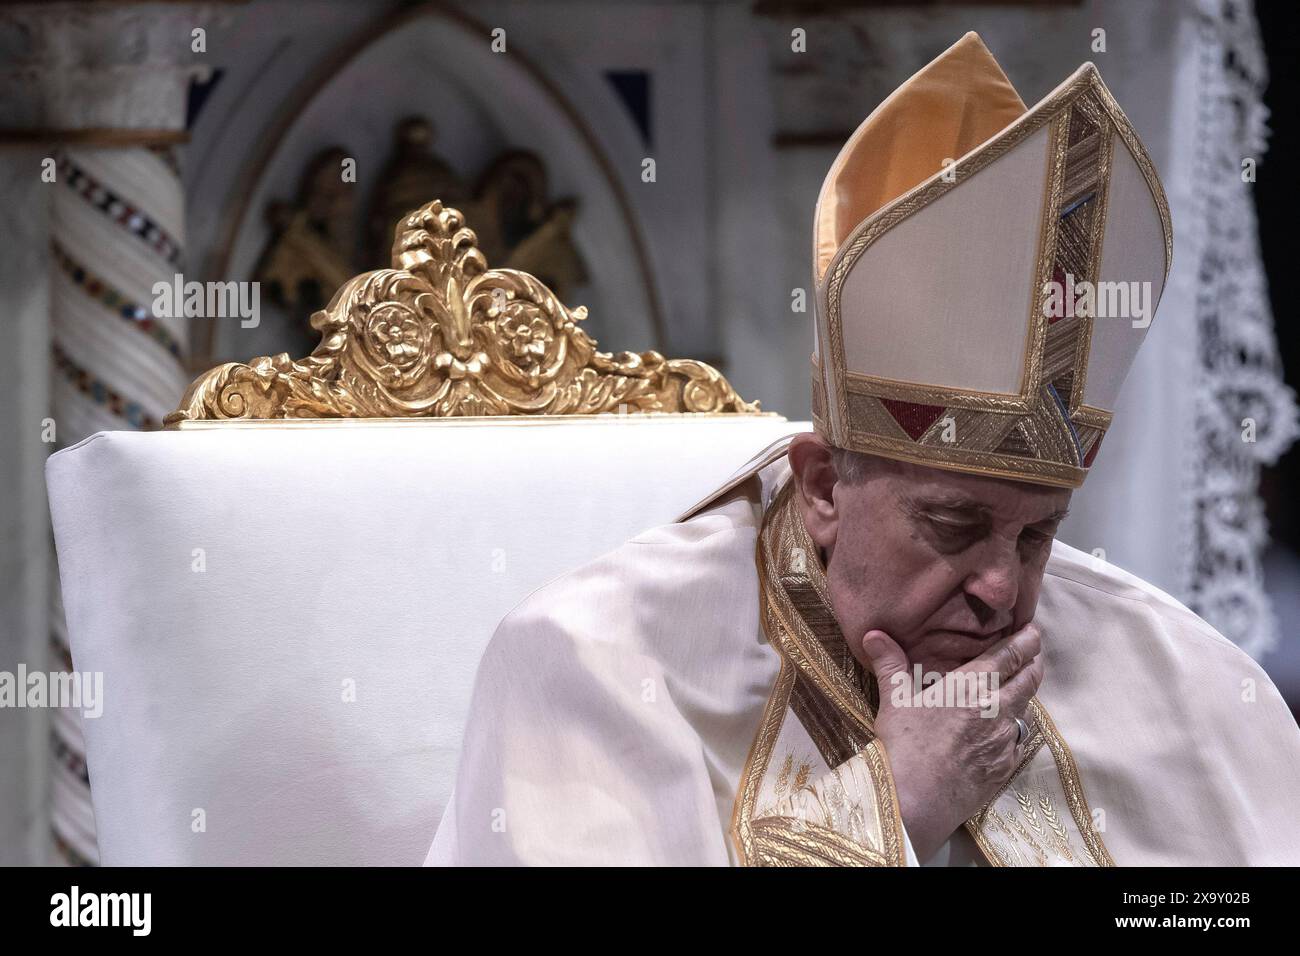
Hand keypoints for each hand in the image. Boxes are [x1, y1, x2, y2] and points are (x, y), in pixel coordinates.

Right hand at [859, 623, 1043, 862]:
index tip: (1033, 631)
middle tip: (1033, 653)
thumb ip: (890, 664)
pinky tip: (1005, 730)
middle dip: (1034, 663)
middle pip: (1029, 679)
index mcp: (972, 685)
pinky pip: (1019, 739)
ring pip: (1027, 709)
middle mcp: (997, 708)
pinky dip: (1016, 728)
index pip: (1011, 655)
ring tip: (1019, 689)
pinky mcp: (1007, 765)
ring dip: (1026, 695)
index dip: (1026, 640)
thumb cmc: (904, 745)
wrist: (917, 800)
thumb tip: (873, 634)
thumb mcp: (894, 700)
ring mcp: (1005, 739)